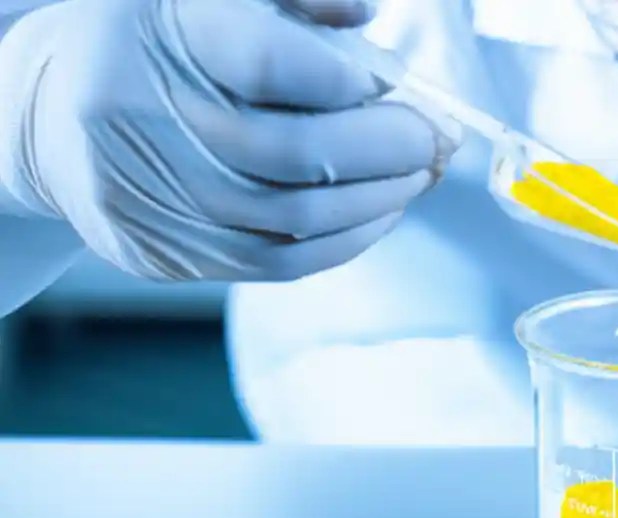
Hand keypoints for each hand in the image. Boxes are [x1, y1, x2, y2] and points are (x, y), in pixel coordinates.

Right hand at [10, 0, 458, 279]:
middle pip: (295, 155)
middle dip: (388, 149)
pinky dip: (347, 240)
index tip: (392, 81)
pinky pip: (277, 262)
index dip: (349, 79)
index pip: (270, 62)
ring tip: (418, 173)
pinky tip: (380, 212)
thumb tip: (374, 26)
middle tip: (434, 139)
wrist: (53, 118)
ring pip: (295, 220)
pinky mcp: (161, 253)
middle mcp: (140, 118)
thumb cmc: (158, 45)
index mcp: (159, 34)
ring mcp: (146, 196)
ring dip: (379, 199)